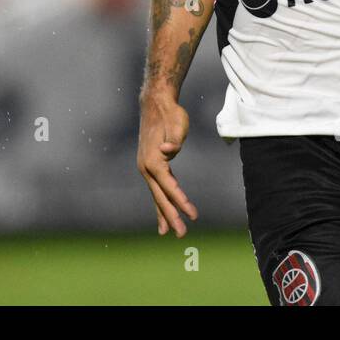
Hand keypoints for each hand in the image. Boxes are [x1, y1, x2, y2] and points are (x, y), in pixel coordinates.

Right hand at [136, 93, 197, 236]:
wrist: (156, 104)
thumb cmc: (171, 115)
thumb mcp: (178, 125)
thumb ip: (174, 140)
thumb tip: (168, 151)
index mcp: (153, 161)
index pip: (169, 187)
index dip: (182, 202)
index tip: (193, 215)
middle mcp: (147, 168)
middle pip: (160, 197)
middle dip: (171, 216)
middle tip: (181, 234)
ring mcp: (147, 168)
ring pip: (156, 196)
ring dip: (163, 214)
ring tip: (167, 232)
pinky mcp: (150, 166)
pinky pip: (156, 189)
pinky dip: (160, 202)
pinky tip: (163, 213)